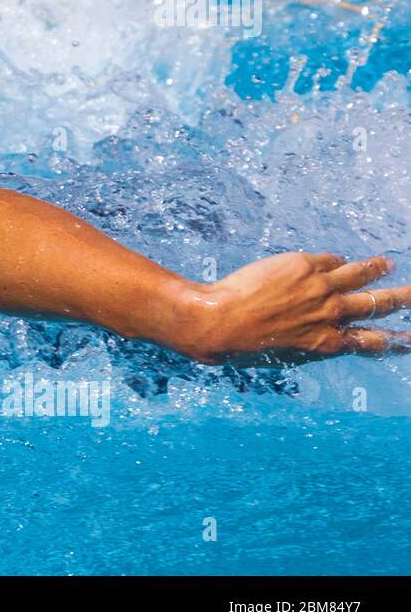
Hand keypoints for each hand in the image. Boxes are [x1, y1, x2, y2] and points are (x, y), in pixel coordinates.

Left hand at [182, 252, 410, 364]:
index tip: (408, 337)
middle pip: (379, 304)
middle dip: (403, 298)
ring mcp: (322, 287)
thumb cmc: (245, 343)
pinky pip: (329, 260)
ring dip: (376, 268)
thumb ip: (311, 339)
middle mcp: (333, 314)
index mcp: (328, 343)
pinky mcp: (305, 264)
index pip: (372, 341)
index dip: (394, 340)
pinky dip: (334, 261)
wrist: (220, 320)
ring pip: (360, 274)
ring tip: (387, 263)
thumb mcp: (287, 352)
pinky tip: (338, 259)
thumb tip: (323, 328)